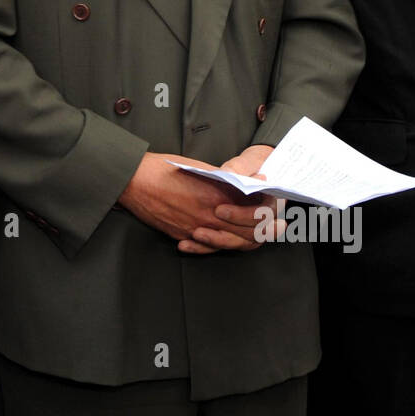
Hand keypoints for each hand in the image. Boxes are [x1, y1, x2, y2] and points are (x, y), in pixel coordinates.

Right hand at [118, 152, 265, 253]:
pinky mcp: (181, 235)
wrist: (133, 180)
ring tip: (262, 236)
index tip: (275, 205)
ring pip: (230, 242)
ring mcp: (195, 229)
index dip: (268, 210)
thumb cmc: (164, 169)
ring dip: (248, 240)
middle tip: (281, 226)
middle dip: (267, 230)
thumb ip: (225, 179)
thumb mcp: (200, 167)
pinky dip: (219, 245)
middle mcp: (209, 217)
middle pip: (247, 232)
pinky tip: (227, 241)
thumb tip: (248, 182)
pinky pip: (206, 248)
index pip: (253, 210)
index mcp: (217, 197)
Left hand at [183, 144, 284, 253]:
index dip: (241, 216)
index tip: (219, 210)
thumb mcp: (246, 163)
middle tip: (201, 229)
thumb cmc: (251, 165)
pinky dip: (205, 247)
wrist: (251, 171)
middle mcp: (265, 220)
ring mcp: (251, 228)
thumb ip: (238, 169)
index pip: (261, 216)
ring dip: (216, 242)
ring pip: (238, 243)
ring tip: (195, 235)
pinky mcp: (236, 233)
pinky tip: (187, 244)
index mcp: (271, 202)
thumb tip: (228, 174)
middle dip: (225, 235)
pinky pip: (225, 245)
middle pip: (250, 235)